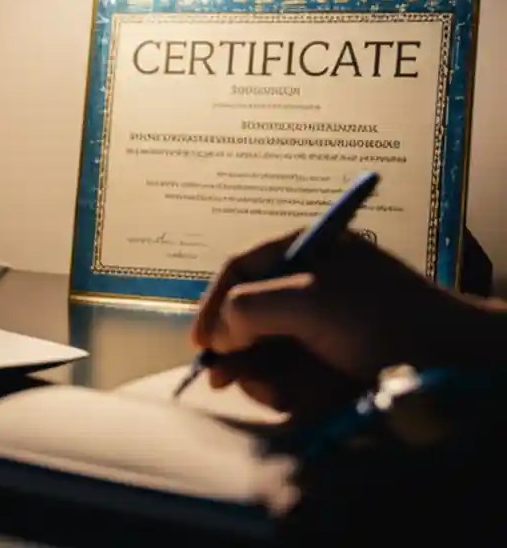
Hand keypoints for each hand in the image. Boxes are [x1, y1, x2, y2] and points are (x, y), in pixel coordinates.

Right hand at [190, 231, 469, 416]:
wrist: (451, 364)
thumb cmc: (381, 319)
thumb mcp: (309, 300)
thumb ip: (248, 307)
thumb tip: (216, 333)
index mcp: (306, 251)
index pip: (239, 268)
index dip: (211, 304)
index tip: (200, 343)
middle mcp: (308, 285)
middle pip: (244, 315)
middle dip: (237, 350)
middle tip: (226, 379)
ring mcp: (319, 326)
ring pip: (262, 353)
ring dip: (264, 377)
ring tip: (287, 393)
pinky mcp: (329, 363)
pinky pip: (288, 378)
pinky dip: (288, 393)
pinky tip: (307, 400)